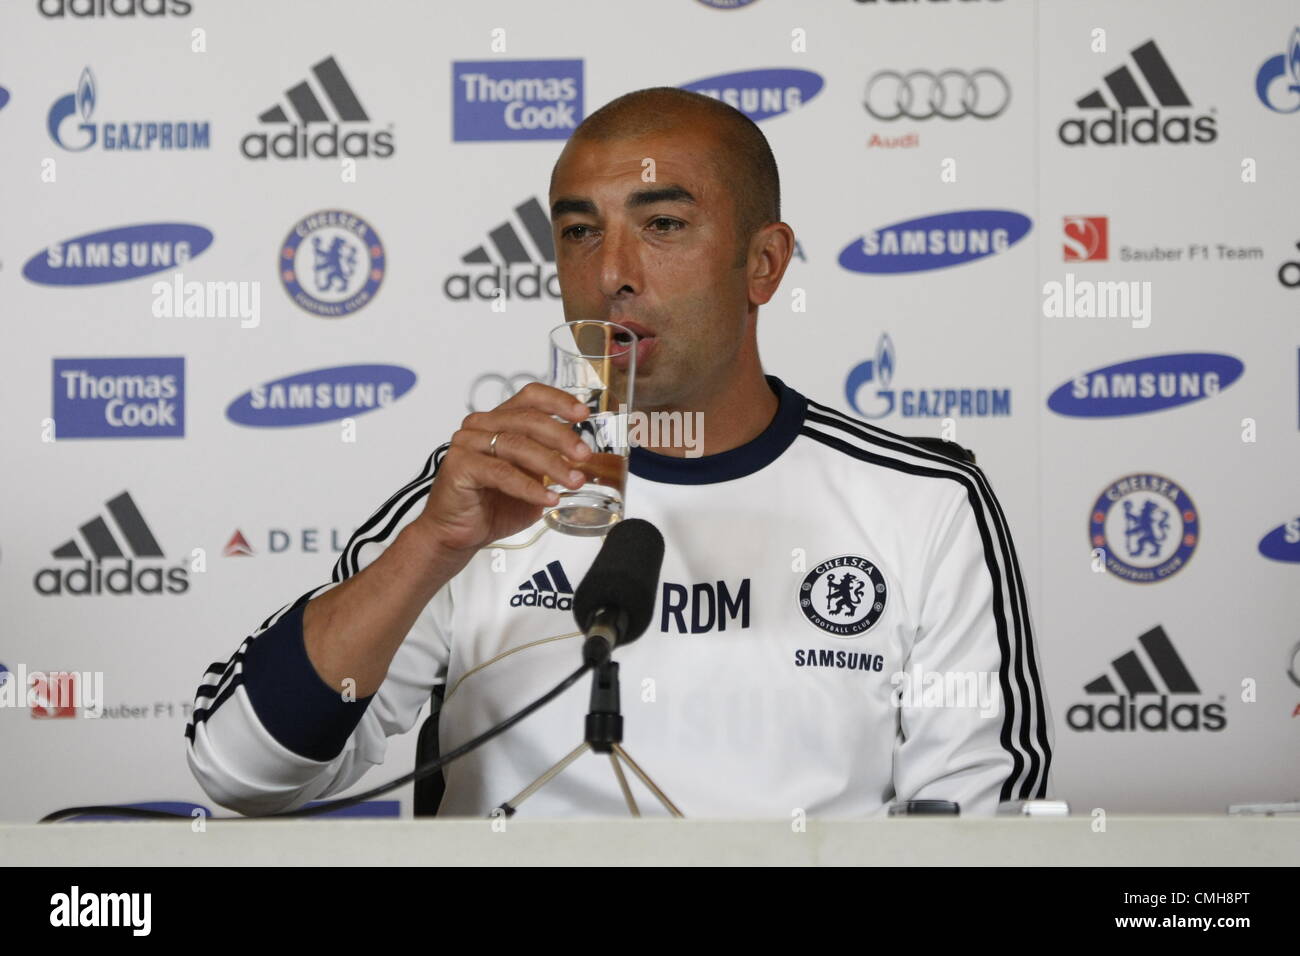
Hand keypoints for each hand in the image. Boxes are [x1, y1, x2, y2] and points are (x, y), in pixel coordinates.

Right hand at [416, 383, 591, 556]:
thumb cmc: (491, 507)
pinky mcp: (460, 465)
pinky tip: (548, 498)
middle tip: (584, 455)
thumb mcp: (532, 481)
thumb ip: (552, 465)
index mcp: (500, 421)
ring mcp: (468, 443)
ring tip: (573, 481)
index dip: (558, 401)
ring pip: (517, 445)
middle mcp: (482, 426)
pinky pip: (502, 472)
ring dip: (551, 464)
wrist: (458, 534)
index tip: (583, 414)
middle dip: (562, 437)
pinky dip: (529, 487)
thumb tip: (584, 462)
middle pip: (528, 419)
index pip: (530, 397)